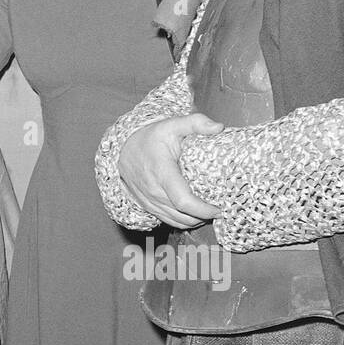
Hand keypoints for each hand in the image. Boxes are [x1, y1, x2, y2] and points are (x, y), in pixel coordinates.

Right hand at [117, 113, 223, 227]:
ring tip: (210, 211)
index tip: (218, 208)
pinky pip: (169, 221)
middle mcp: (154, 191)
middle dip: (205, 216)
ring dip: (196, 221)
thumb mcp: (172, 125)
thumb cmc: (149, 138)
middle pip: (183, 216)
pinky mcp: (148, 207)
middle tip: (220, 208)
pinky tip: (195, 214)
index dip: (203, 210)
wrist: (123, 149)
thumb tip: (219, 127)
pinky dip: (184, 222)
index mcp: (162, 172)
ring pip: (177, 221)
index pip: (183, 201)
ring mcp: (150, 201)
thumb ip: (196, 123)